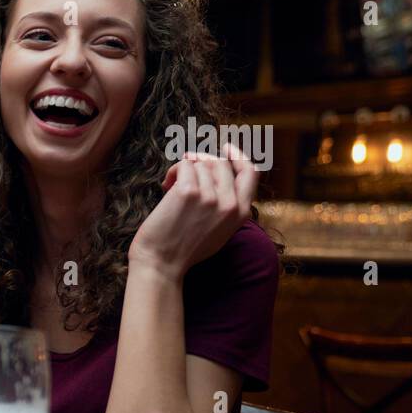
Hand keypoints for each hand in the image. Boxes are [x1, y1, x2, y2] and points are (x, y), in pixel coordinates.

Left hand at [128, 145, 257, 279]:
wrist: (161, 264)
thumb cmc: (183, 249)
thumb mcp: (219, 230)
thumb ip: (227, 206)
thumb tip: (221, 171)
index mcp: (242, 213)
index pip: (251, 172)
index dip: (238, 156)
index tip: (225, 148)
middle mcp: (230, 204)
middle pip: (220, 163)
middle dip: (200, 163)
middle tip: (182, 174)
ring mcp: (211, 197)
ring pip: (200, 163)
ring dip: (183, 170)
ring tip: (171, 188)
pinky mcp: (189, 192)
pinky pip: (185, 165)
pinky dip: (174, 171)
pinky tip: (165, 187)